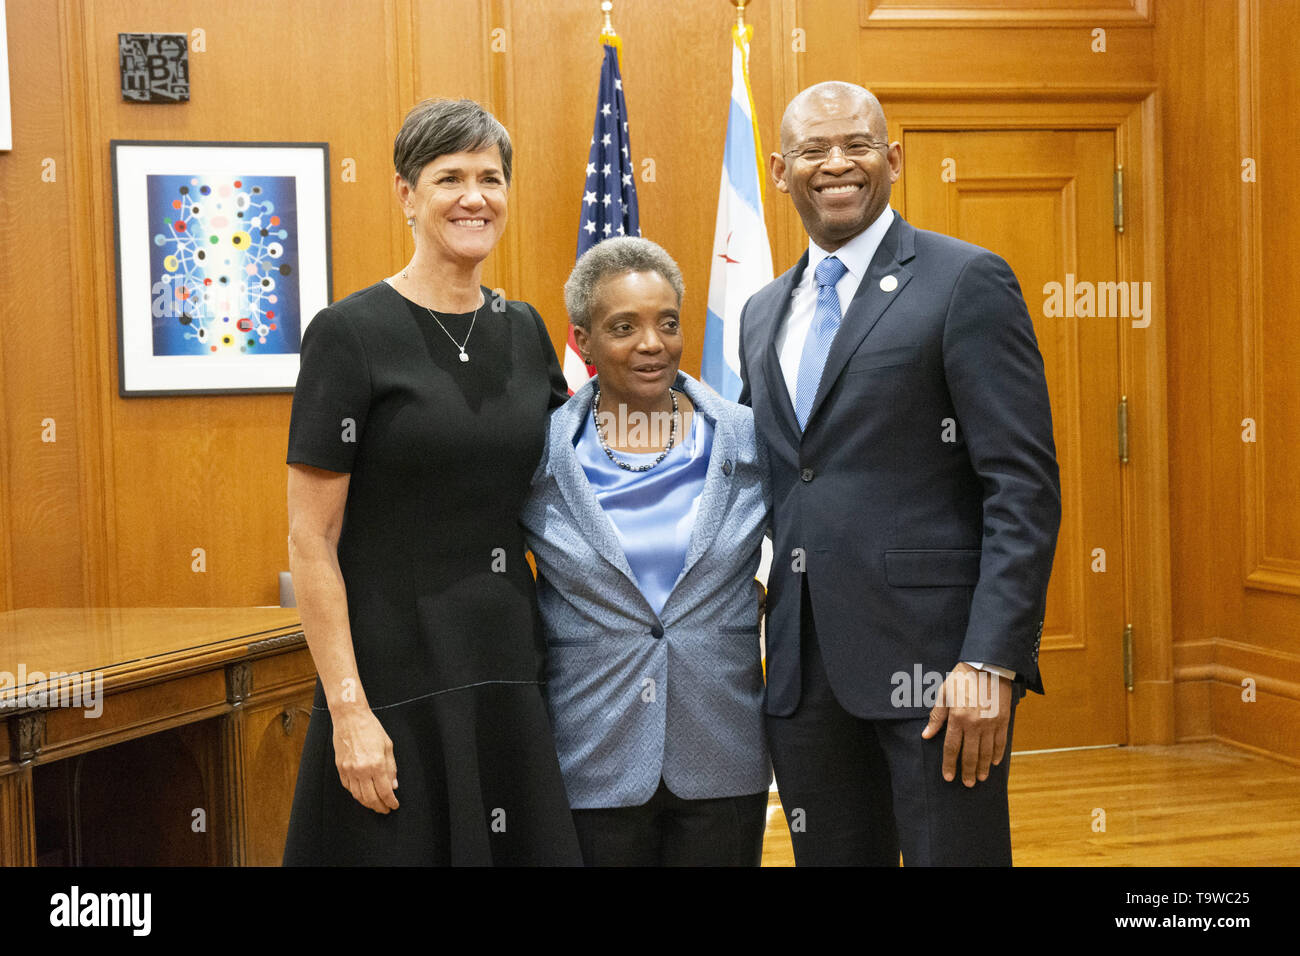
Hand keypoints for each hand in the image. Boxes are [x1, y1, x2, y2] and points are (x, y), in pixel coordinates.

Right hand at [332, 707, 399, 813]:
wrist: (350, 718)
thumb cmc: (371, 728)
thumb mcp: (388, 746)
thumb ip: (391, 768)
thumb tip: (393, 786)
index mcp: (376, 764)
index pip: (384, 791)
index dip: (390, 802)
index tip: (394, 806)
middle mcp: (361, 770)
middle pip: (370, 798)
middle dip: (379, 807)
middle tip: (385, 809)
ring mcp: (348, 770)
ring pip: (357, 796)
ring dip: (368, 803)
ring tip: (375, 805)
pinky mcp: (340, 768)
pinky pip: (348, 787)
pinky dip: (356, 794)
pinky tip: (362, 794)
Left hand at [920, 662, 1012, 787]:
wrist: (988, 666)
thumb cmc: (962, 678)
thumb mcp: (945, 694)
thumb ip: (937, 717)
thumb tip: (926, 735)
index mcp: (957, 718)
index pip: (951, 748)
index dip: (949, 764)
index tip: (948, 777)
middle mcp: (974, 724)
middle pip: (970, 755)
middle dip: (967, 771)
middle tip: (967, 784)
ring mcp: (990, 724)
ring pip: (986, 752)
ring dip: (982, 767)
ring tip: (980, 778)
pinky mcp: (1003, 721)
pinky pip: (1000, 743)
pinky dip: (997, 755)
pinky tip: (993, 763)